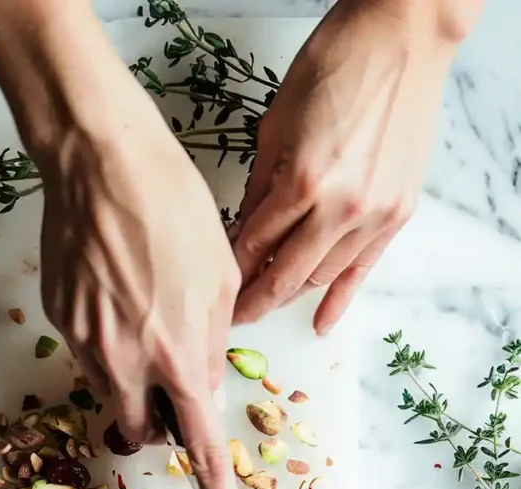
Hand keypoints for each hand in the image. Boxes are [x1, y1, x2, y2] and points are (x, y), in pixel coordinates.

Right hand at [38, 92, 245, 488]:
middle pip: (138, 431)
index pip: (199, 448)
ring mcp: (83, 344)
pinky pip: (88, 351)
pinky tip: (115, 288)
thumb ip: (212, 343)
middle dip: (155, 423)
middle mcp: (125, 363)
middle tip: (167, 383)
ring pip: (110, 390)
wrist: (99, 162)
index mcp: (177, 357)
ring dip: (131, 375)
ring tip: (142, 308)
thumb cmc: (171, 209)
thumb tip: (202, 380)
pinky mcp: (58, 320)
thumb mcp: (219, 278)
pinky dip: (107, 338)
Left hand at [231, 0, 476, 334]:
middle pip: (285, 276)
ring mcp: (373, 215)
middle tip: (232, 318)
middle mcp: (340, 208)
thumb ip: (259, 188)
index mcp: (302, 183)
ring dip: (291, 292)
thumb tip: (244, 232)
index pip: (254, 246)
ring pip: (320, 276)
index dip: (231, 273)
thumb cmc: (337, 64)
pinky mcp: (397, 215)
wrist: (403, 36)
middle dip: (254, 300)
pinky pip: (361, 271)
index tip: (213, 291)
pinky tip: (319, 324)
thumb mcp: (276, 124)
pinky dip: (338, 299)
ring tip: (266, 302)